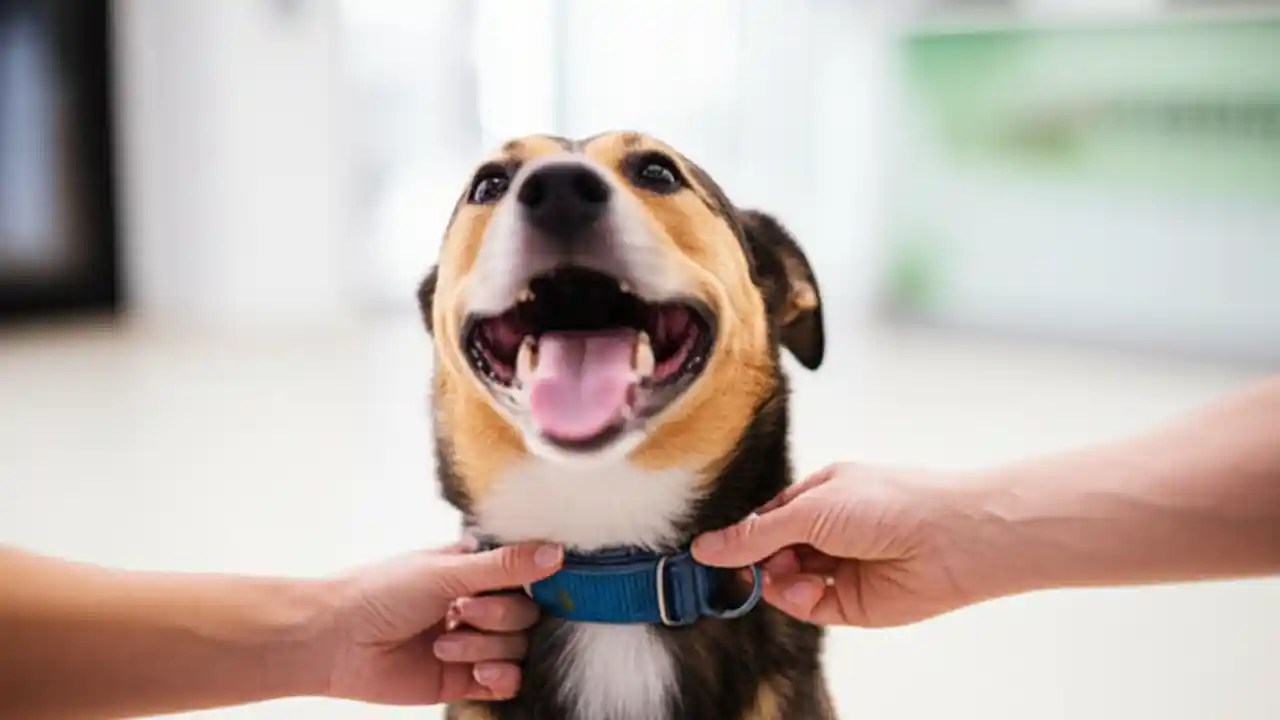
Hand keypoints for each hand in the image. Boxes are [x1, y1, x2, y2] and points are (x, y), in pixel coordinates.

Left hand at [323, 541, 562, 703]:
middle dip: (498, 615)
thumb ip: (504, 566)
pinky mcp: (463, 679)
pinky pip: (506, 680)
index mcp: (474, 569)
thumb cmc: (380, 592)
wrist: (335, 642)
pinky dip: (499, 677)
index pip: (528, 573)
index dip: (535, 581)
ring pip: (516, 647)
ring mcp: (472, 642)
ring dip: (483, 647)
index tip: (538, 584)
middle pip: (527, 614)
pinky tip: (477, 673)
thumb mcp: (445, 570)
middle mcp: (478, 603)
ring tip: (442, 643)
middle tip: (461, 612)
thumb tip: (557, 552)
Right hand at [692, 464, 985, 626]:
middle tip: (743, 568)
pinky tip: (808, 588)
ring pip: (785, 582)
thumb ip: (756, 533)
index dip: (739, 536)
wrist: (950, 539)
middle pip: (770, 553)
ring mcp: (839, 567)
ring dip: (777, 580)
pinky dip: (799, 600)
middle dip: (755, 561)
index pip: (765, 519)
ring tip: (784, 574)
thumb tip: (707, 545)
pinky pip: (808, 606)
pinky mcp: (850, 603)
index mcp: (819, 495)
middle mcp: (828, 531)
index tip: (710, 552)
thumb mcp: (809, 509)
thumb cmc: (888, 504)